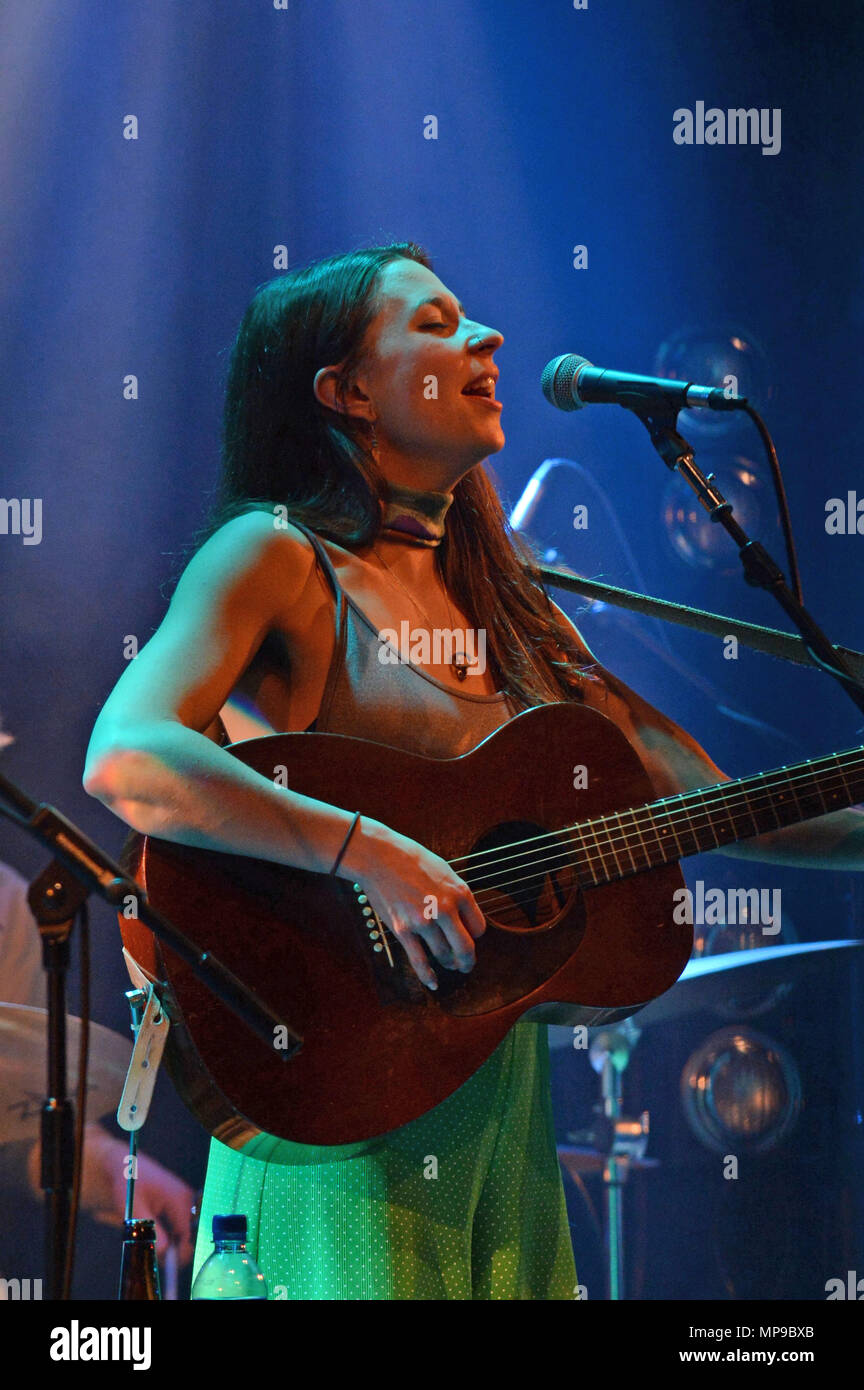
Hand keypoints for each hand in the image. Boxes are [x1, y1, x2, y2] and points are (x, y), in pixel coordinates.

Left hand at [29, 1126, 195, 1266]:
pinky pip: (178, 1226)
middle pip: (187, 1236)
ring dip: (169, 1240)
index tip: (160, 1262)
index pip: (187, 1236)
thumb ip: (150, 1231)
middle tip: (150, 1249)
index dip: (176, 1254)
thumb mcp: (134, 1210)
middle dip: (172, 1247)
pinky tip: (151, 1226)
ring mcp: (184, 1200)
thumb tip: (162, 1251)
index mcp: (179, 1199)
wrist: (124, 1165)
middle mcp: (186, 1199)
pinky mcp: (179, 1203)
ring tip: (147, 1233)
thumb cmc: (128, 1183)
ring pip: (182, 1233)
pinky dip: (167, 1232)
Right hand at [338, 819, 485, 989]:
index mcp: (459, 892)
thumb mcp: (444, 871)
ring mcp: (423, 921)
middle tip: (466, 965)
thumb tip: (463, 918)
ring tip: (449, 965)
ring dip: (448, 963)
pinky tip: (433, 983)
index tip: (468, 937)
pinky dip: (427, 976)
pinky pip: (419, 960)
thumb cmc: (411, 860)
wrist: (378, 857)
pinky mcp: (403, 930)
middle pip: (465, 947)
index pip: (478, 928)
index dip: (474, 936)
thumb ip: (456, 895)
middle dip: (468, 961)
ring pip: (443, 955)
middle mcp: (444, 908)